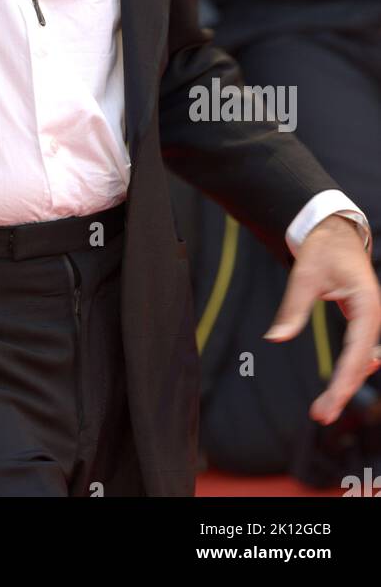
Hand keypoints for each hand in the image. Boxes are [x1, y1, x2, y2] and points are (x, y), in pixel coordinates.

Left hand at [264, 215, 380, 423]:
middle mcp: (375, 316)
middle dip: (342, 391)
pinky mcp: (363, 319)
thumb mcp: (304, 275)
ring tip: (325, 408)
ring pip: (362, 360)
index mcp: (367, 305)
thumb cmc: (322, 249)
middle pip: (362, 364)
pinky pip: (360, 351)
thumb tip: (275, 339)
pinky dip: (350, 370)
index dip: (342, 383)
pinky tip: (340, 387)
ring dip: (346, 384)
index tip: (327, 405)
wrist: (335, 229)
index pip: (356, 354)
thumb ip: (292, 309)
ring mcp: (372, 319)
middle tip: (320, 416)